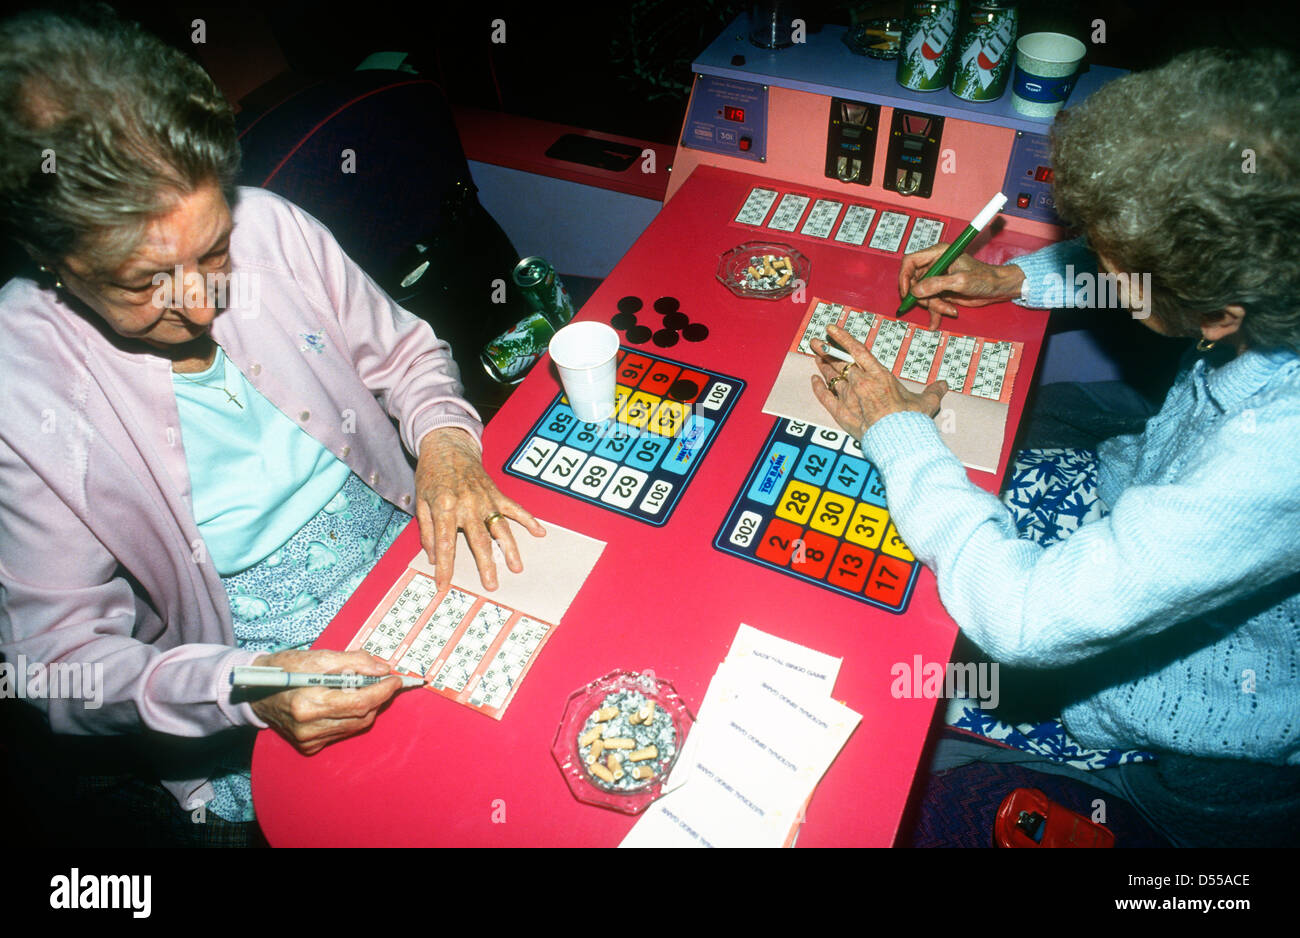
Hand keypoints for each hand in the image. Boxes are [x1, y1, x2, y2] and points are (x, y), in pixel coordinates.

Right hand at [249, 650, 401, 754]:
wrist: (254, 692)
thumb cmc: (285, 670)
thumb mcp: (317, 657)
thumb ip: (353, 661)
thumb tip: (381, 668)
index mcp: (308, 704)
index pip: (359, 703)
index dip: (382, 691)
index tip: (395, 680)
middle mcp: (308, 728)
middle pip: (361, 716)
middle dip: (378, 697)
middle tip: (383, 680)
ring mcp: (308, 740)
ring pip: (355, 726)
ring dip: (366, 707)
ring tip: (363, 688)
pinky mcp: (309, 746)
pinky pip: (343, 732)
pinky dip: (351, 716)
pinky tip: (344, 702)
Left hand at [414, 426, 545, 590]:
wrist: (447, 446)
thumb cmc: (432, 474)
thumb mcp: (420, 502)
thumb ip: (426, 530)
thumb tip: (433, 556)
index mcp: (445, 507)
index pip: (445, 544)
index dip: (445, 567)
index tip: (444, 585)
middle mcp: (467, 504)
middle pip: (478, 540)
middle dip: (486, 564)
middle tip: (492, 584)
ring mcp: (485, 499)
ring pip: (500, 528)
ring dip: (509, 549)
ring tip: (516, 567)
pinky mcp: (496, 493)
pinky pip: (514, 508)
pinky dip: (528, 520)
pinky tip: (539, 532)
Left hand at [811, 325, 947, 438]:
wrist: (897, 439)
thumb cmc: (911, 419)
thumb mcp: (926, 402)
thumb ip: (933, 391)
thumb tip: (944, 385)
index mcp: (880, 375)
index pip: (858, 351)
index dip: (843, 338)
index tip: (831, 328)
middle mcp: (861, 382)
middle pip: (841, 363)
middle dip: (828, 351)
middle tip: (816, 341)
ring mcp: (849, 397)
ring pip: (832, 377)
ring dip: (823, 366)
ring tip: (815, 355)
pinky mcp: (841, 413)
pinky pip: (826, 397)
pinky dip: (819, 388)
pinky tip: (814, 381)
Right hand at [899, 242, 1024, 329]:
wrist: (997, 288)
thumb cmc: (984, 278)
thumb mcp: (960, 281)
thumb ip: (936, 284)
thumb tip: (916, 290)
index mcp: (938, 253)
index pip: (910, 261)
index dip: (904, 277)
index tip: (907, 293)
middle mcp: (935, 264)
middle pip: (914, 282)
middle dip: (923, 297)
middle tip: (935, 305)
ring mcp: (937, 278)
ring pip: (922, 295)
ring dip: (933, 306)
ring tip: (949, 310)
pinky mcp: (941, 290)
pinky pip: (930, 302)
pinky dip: (935, 311)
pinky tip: (943, 316)